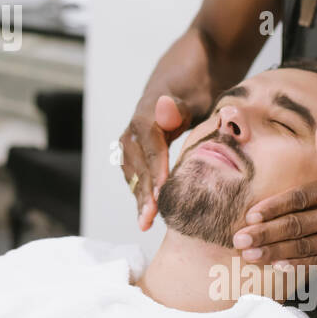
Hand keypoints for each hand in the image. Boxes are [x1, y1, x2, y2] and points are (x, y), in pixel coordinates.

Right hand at [119, 95, 190, 230]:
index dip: (155, 170)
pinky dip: (140, 197)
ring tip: (145, 223)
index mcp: (145, 119)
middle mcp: (131, 135)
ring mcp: (128, 148)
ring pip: (132, 177)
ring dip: (139, 200)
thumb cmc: (186, 100)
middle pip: (138, 166)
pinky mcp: (130, 159)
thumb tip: (164, 107)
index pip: (151, 148)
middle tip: (150, 217)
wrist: (174, 95)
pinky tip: (146, 216)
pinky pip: (134, 180)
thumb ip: (177, 106)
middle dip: (144, 192)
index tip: (161, 191)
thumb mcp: (188, 98)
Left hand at [231, 126, 316, 268]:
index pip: (303, 197)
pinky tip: (279, 263)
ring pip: (309, 247)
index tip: (250, 215)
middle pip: (300, 226)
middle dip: (265, 234)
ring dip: (276, 252)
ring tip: (250, 256)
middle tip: (238, 240)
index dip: (274, 208)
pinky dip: (301, 263)